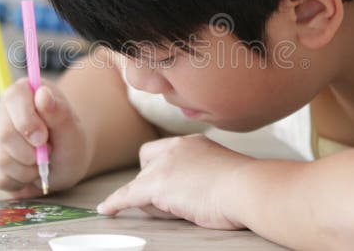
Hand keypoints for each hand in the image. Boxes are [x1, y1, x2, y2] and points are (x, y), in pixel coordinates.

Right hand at [0, 77, 91, 196]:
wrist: (62, 165)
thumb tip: (42, 93)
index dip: (27, 121)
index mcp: (25, 92)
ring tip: (39, 164)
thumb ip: (59, 113)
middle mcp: (2, 109)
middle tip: (47, 154)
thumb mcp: (73, 131)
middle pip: (3, 134)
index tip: (44, 139)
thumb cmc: (69, 144)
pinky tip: (28, 173)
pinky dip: (18, 181)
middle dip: (30, 153)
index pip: (13, 97)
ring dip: (27, 170)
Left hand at [97, 134, 251, 229]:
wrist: (247, 188)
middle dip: (152, 184)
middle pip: (147, 166)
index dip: (158, 168)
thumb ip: (203, 173)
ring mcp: (164, 166)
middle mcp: (175, 148)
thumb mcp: (222, 172)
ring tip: (180, 210)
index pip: (162, 151)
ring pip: (142, 184)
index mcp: (192, 143)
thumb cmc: (245, 187)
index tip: (164, 181)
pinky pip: (127, 195)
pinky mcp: (156, 186)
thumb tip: (188, 192)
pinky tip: (107, 210)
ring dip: (151, 199)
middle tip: (174, 203)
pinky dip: (115, 203)